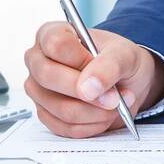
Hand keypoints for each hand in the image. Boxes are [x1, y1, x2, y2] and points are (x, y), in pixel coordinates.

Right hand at [23, 22, 163, 137]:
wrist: (126, 82)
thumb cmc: (119, 60)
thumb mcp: (124, 54)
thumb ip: (109, 65)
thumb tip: (88, 87)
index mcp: (50, 34)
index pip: (54, 44)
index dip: (80, 60)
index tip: (101, 68)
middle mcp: (38, 61)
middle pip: (48, 77)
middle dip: (88, 93)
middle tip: (115, 97)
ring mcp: (38, 90)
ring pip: (60, 108)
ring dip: (96, 112)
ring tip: (115, 104)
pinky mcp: (46, 115)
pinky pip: (66, 128)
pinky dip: (92, 125)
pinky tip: (104, 115)